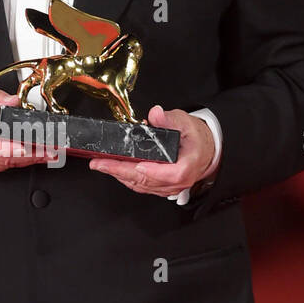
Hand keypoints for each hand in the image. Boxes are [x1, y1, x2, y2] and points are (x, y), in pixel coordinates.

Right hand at [0, 83, 58, 173]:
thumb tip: (12, 100)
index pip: (1, 149)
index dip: (21, 150)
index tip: (38, 148)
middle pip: (8, 161)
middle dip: (33, 157)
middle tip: (53, 152)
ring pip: (5, 166)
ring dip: (26, 161)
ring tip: (46, 154)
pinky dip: (14, 162)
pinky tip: (27, 157)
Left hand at [88, 105, 215, 196]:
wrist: (202, 150)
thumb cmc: (195, 139)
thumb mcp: (184, 122)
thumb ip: (169, 119)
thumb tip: (156, 114)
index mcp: (188, 165)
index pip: (173, 174)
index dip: (155, 172)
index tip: (139, 166)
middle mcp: (178, 181)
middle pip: (148, 180)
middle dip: (121, 170)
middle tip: (101, 163)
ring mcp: (169, 187)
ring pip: (142, 185)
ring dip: (119, 175)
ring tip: (101, 165)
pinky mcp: (160, 188)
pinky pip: (142, 186)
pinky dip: (126, 178)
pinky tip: (113, 170)